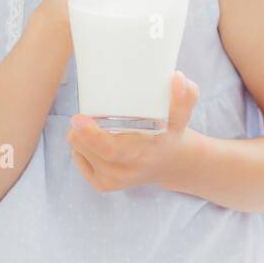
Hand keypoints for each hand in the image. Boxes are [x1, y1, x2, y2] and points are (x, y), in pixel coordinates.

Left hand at [67, 71, 200, 191]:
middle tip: (84, 114)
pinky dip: (81, 147)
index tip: (78, 118)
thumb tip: (178, 77)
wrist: (169, 165)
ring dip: (79, 135)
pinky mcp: (101, 185)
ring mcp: (112, 180)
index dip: (91, 134)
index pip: (110, 149)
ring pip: (78, 149)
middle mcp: (126, 171)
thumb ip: (185, 97)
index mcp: (144, 154)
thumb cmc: (170, 134)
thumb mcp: (181, 117)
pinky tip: (95, 141)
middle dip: (78, 129)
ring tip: (94, 125)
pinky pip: (78, 158)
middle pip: (85, 147)